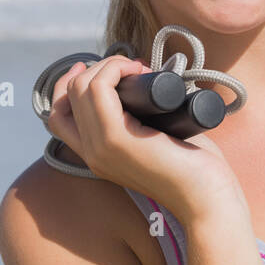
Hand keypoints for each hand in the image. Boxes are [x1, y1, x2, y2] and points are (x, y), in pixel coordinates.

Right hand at [47, 54, 247, 224]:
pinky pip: (99, 89)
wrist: (206, 198)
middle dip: (100, 68)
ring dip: (109, 66)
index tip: (101, 66)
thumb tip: (151, 85)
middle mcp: (90, 152)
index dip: (71, 84)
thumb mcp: (159, 141)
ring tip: (139, 69)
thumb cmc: (195, 168)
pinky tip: (137, 70)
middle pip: (71, 94)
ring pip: (82, 87)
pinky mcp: (116, 139)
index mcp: (97, 154)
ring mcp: (99, 147)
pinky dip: (115, 69)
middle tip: (136, 69)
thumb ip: (146, 123)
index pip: (58, 116)